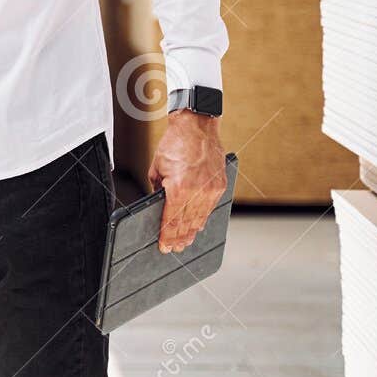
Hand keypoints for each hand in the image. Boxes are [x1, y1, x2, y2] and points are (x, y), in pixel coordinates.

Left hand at [147, 111, 226, 253]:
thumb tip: (158, 203)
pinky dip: (203, 218)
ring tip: (185, 243)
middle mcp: (197, 192)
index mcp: (178, 188)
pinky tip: (198, 226)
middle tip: (174, 249)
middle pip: (186, 223)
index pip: (171, 220)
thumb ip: (157, 188)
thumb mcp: (156, 167)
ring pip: (200, 218)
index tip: (164, 247)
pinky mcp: (219, 185)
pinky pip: (210, 208)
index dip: (167, 236)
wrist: (196, 127)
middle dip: (179, 238)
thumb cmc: (175, 143)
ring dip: (192, 232)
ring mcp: (211, 189)